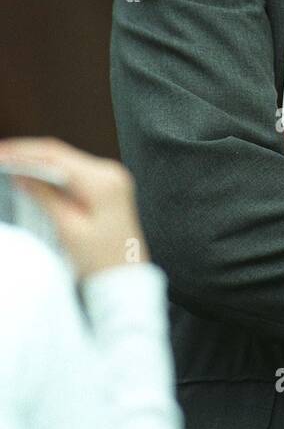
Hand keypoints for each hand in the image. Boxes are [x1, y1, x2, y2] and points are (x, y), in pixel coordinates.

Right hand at [0, 137, 148, 279]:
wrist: (126, 275)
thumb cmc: (101, 260)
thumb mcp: (67, 228)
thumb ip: (44, 196)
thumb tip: (21, 175)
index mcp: (102, 181)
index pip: (54, 155)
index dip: (23, 152)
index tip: (1, 153)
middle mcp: (110, 172)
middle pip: (60, 154)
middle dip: (27, 154)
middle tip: (1, 156)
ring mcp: (110, 177)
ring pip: (65, 160)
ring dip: (38, 161)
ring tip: (10, 164)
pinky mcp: (107, 185)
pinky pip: (74, 171)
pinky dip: (51, 172)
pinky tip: (34, 175)